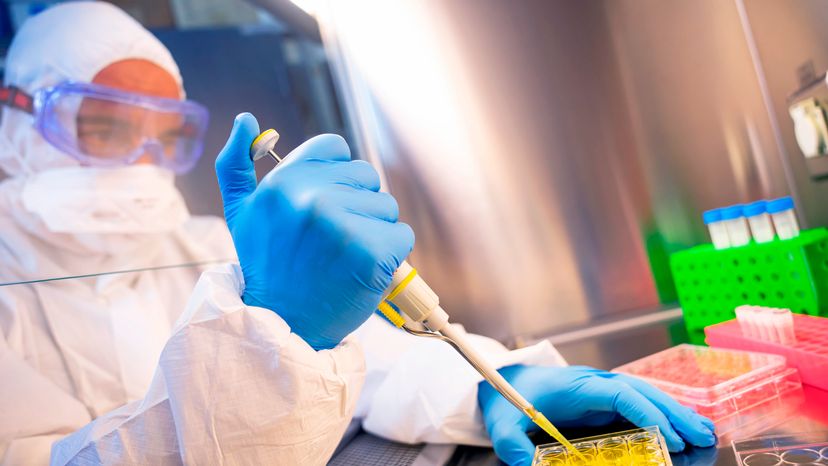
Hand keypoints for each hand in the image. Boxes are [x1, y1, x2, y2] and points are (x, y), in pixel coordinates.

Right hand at [215, 113, 413, 349]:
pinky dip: (390, 255)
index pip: (337, 148)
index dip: (337, 176)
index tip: (326, 206)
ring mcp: (343, 224)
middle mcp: (312, 197)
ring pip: (387, 207)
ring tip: (344, 257)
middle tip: (331, 240)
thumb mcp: (241, 213)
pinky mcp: (372, 252)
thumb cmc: (268, 266)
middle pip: (366, 177)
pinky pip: (401, 235)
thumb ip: (237, 164)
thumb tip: (246, 119)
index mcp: (284, 181)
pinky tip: (362, 269)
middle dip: (357, 205)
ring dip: (374, 231)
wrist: (283, 324)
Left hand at [477, 365, 716, 465]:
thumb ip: (512, 444)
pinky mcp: (603, 399)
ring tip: (704, 432)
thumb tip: (525, 463)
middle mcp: (594, 384)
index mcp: (575, 386)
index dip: (645, 411)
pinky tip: (683, 426)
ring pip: (645, 394)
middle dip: (673, 412)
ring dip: (675, 411)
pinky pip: (638, 402)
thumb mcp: (504, 425)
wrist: (504, 379)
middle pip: (641, 391)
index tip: (667, 435)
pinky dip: (663, 412)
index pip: (618, 393)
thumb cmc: (507, 398)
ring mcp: (601, 389)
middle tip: (701, 436)